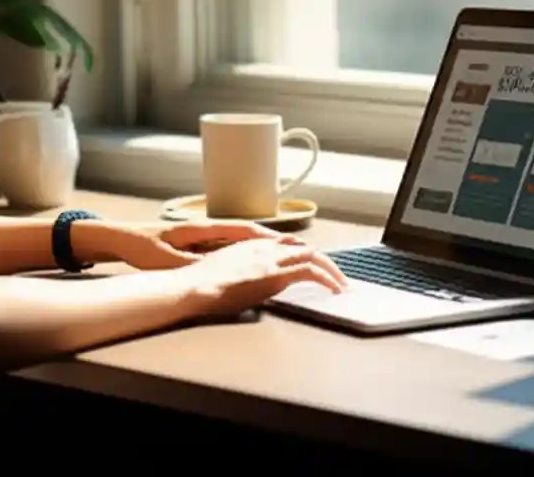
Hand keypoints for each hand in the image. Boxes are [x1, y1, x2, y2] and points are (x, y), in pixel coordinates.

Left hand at [111, 220, 306, 270]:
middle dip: (275, 240)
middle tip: (302, 248)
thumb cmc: (143, 247)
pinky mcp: (201, 242)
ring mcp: (206, 234)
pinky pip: (232, 245)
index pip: (241, 230)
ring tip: (290, 254)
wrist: (123, 238)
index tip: (288, 245)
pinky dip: (250, 250)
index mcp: (203, 227)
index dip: (266, 237)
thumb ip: (190, 263)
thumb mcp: (166, 260)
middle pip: (249, 232)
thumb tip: (214, 268)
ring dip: (265, 245)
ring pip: (242, 239)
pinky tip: (260, 261)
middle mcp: (209, 227)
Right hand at [178, 238, 349, 316]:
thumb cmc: (198, 285)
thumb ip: (241, 272)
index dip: (302, 253)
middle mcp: (264, 247)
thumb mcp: (223, 272)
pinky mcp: (275, 273)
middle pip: (302, 247)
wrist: (192, 286)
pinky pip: (311, 271)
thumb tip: (250, 284)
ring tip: (342, 284)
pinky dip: (328, 279)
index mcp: (250, 244)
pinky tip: (335, 289)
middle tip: (335, 275)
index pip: (285, 243)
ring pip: (312, 256)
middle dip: (322, 260)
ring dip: (331, 270)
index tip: (313, 264)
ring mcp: (270, 259)